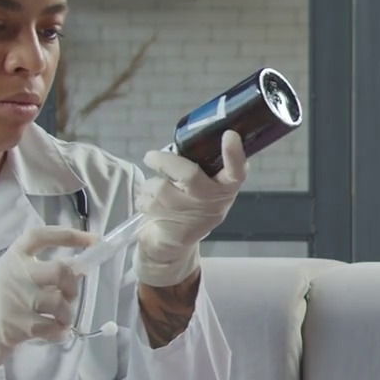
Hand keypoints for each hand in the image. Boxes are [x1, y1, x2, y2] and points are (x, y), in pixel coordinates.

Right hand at [0, 226, 95, 379]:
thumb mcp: (8, 280)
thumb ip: (37, 273)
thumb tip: (78, 269)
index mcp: (11, 259)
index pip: (40, 236)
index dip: (69, 235)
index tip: (93, 240)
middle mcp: (14, 274)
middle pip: (61, 270)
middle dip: (73, 285)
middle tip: (69, 296)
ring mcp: (17, 300)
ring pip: (61, 303)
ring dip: (68, 315)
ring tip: (60, 321)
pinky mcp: (19, 325)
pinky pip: (55, 327)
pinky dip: (61, 333)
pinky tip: (55, 334)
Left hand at [137, 130, 246, 287]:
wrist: (175, 244)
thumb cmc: (192, 205)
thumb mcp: (205, 187)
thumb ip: (202, 168)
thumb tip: (183, 144)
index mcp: (226, 188)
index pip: (237, 171)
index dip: (234, 154)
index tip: (229, 135)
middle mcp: (212, 202)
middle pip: (189, 175)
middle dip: (164, 162)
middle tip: (150, 157)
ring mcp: (191, 216)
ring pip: (160, 188)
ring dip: (149, 186)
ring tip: (154, 191)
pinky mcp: (170, 228)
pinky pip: (146, 203)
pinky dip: (143, 200)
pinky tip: (152, 207)